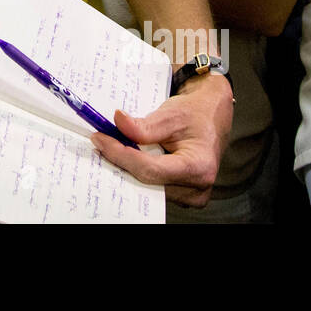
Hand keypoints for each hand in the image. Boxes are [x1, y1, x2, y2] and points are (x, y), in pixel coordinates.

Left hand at [89, 71, 232, 206]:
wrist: (211, 117)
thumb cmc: (195, 114)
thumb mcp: (170, 115)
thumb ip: (144, 125)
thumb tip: (117, 122)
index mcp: (199, 167)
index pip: (150, 169)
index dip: (121, 155)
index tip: (100, 139)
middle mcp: (197, 188)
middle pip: (147, 181)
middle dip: (120, 162)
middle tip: (100, 143)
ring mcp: (190, 196)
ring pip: (146, 186)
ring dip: (127, 168)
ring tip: (110, 147)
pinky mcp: (181, 194)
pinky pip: (152, 186)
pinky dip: (136, 171)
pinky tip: (125, 157)